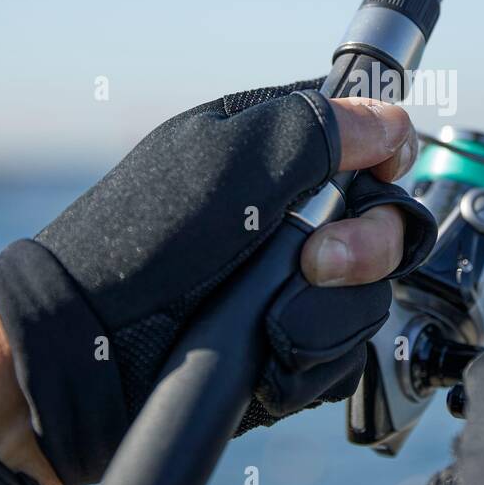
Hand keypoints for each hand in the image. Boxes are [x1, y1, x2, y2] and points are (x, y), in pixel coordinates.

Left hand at [0, 80, 436, 484]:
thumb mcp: (233, 161)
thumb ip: (321, 130)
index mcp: (280, 152)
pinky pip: (338, 360)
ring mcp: (290, 285)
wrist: (89, 350)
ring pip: (366, 300)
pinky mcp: (286, 347)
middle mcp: (293, 216)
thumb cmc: (143, 240)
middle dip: (363, 250)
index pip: (371, 139)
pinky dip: (302, 362)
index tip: (381, 175)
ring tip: (266, 322)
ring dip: (319, 316)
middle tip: (313, 262)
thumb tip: (394, 121)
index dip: (390, 157)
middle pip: (388, 225)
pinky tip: (262, 356)